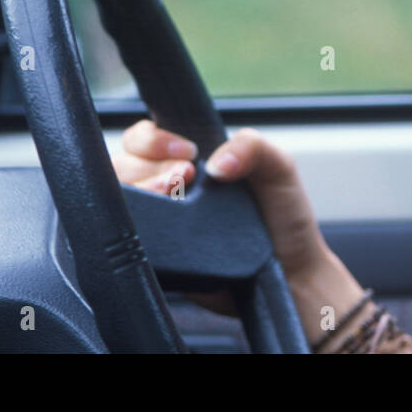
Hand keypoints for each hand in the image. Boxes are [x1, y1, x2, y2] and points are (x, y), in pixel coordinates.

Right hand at [113, 120, 363, 344]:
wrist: (290, 273)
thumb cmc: (285, 218)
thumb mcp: (279, 168)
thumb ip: (253, 146)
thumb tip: (215, 162)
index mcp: (193, 161)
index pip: (146, 137)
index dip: (154, 139)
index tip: (185, 152)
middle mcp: (170, 187)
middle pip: (124, 163)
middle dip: (147, 164)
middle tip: (182, 176)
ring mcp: (160, 221)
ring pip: (121, 196)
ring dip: (141, 189)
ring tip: (172, 192)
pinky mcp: (156, 253)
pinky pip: (130, 235)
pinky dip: (136, 226)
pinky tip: (161, 226)